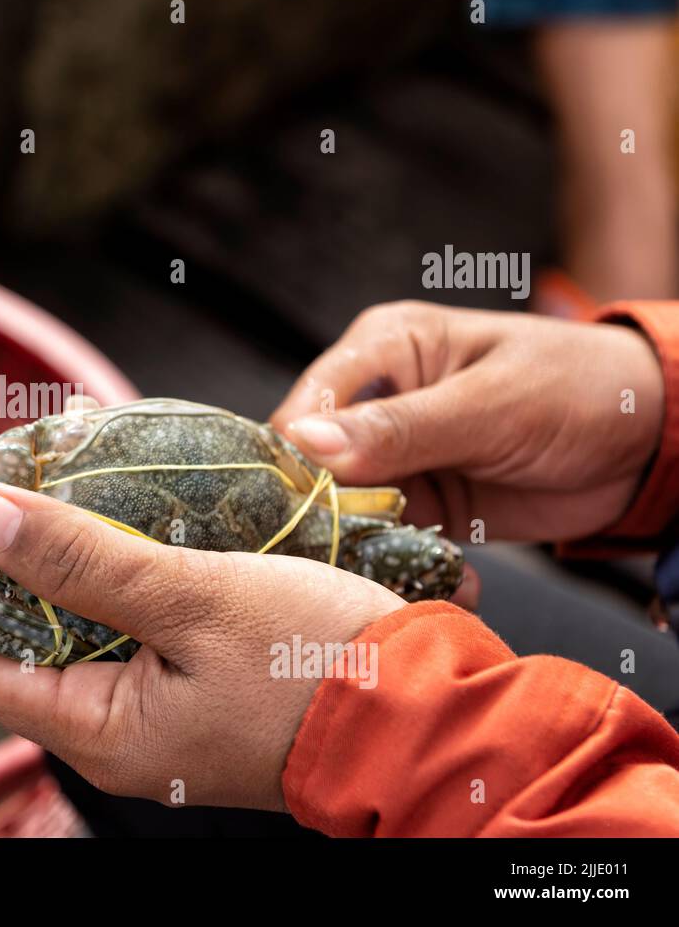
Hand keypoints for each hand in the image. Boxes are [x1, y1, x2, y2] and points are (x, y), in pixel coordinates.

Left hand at [0, 483, 405, 810]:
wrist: (435, 710)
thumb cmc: (320, 662)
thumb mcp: (190, 596)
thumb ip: (77, 558)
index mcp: (100, 730)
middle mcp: (120, 731)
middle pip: (29, 635)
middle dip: (25, 554)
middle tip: (29, 473)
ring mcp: (161, 710)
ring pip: (87, 621)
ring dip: (81, 553)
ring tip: (80, 476)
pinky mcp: (200, 685)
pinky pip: (139, 623)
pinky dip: (130, 570)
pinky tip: (138, 514)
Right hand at [271, 302, 663, 542]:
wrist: (649, 443)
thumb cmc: (577, 389)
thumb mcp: (491, 404)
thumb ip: (401, 428)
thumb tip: (304, 443)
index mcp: (379, 351)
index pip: (303, 411)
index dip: (295, 465)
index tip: (307, 517)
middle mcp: (374, 403)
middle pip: (311, 469)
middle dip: (325, 519)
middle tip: (348, 563)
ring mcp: (394, 460)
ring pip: (343, 514)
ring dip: (366, 553)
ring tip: (397, 581)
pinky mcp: (420, 505)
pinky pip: (387, 544)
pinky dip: (406, 570)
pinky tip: (444, 585)